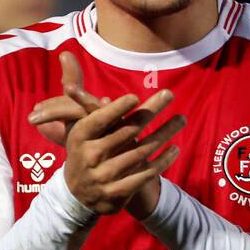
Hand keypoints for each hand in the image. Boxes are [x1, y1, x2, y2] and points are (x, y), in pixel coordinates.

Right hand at [29, 51, 184, 216]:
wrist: (77, 195)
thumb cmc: (80, 150)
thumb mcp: (74, 123)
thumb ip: (75, 91)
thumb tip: (68, 55)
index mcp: (80, 136)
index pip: (99, 119)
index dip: (116, 109)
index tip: (135, 97)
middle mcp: (91, 155)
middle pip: (127, 131)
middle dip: (151, 111)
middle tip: (169, 94)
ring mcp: (104, 176)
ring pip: (141, 152)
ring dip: (165, 134)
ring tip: (181, 119)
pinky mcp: (118, 192)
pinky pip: (145, 174)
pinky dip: (162, 161)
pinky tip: (175, 148)